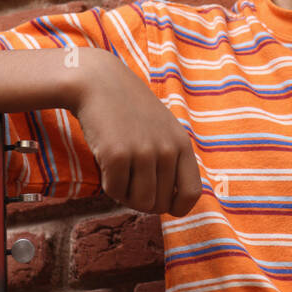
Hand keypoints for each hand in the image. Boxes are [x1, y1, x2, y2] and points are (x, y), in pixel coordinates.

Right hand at [73, 52, 202, 216]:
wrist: (99, 84)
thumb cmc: (131, 112)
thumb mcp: (164, 130)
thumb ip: (173, 160)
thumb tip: (173, 204)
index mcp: (182, 144)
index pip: (192, 193)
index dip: (178, 207)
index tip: (164, 206)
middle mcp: (166, 150)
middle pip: (161, 203)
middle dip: (145, 200)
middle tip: (132, 182)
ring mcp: (142, 152)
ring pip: (140, 202)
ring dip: (127, 196)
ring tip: (120, 174)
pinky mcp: (116, 155)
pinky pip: (115, 191)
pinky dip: (109, 186)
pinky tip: (107, 166)